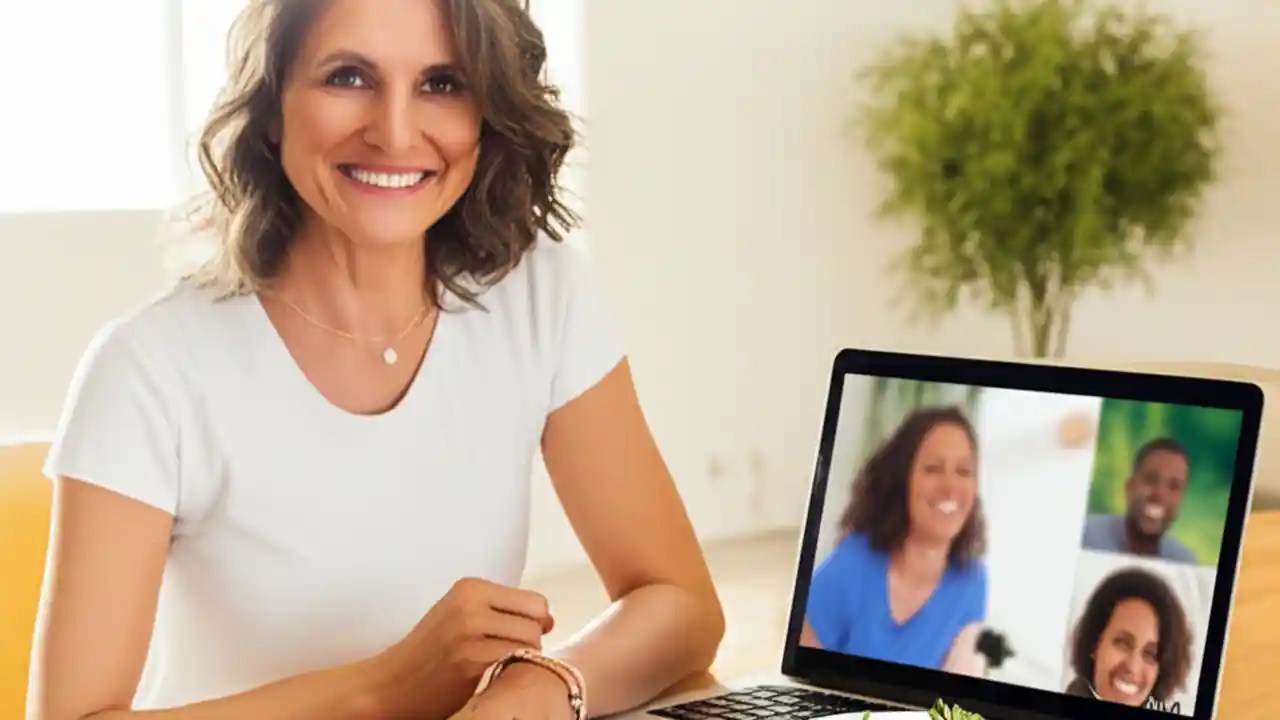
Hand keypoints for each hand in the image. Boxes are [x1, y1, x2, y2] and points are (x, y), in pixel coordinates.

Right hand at [366, 577, 554, 717]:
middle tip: (505, 656)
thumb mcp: (463, 616)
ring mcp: (470, 631)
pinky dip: (510, 673)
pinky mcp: (469, 660)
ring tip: (495, 667)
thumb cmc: (431, 652)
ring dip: (521, 660)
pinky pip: (515, 662)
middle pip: (536, 621)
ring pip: (530, 643)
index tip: (515, 638)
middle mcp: (471, 603)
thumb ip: (504, 612)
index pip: (535, 600)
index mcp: (471, 587)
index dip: (534, 623)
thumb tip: (550, 620)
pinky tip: (490, 678)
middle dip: (530, 642)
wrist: (391, 683)